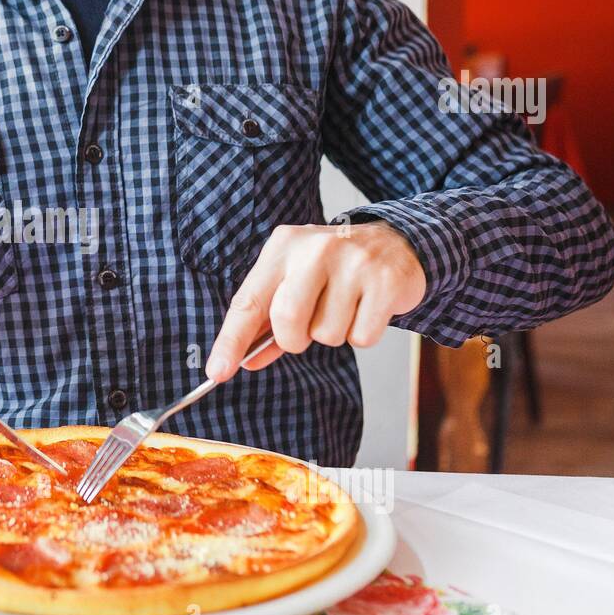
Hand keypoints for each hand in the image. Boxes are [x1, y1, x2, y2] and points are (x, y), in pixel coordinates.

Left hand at [205, 221, 425, 381]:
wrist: (396, 243)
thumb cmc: (333, 269)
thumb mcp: (294, 282)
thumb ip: (268, 321)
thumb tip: (244, 361)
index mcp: (283, 246)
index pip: (248, 301)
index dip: (231, 341)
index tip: (217, 372)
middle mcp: (315, 249)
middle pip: (287, 320)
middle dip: (293, 339)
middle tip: (307, 328)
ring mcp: (353, 262)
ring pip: (327, 334)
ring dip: (333, 333)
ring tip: (346, 306)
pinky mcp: (385, 281)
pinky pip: (361, 337)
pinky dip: (362, 333)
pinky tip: (368, 307)